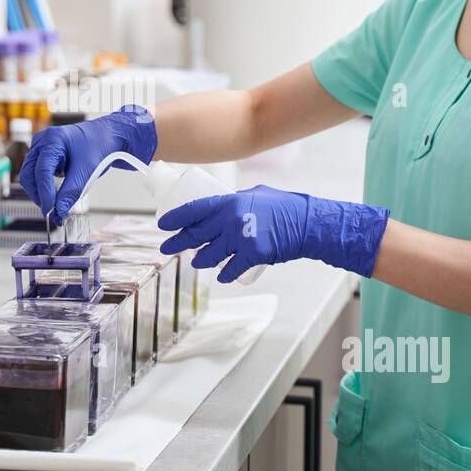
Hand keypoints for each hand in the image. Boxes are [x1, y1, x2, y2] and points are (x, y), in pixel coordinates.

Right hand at [19, 105, 157, 225]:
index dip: (45, 194)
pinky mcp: (44, 156)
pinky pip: (37, 175)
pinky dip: (44, 187)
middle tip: (53, 214)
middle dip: (39, 195)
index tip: (51, 212)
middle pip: (29, 174)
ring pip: (31, 176)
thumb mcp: (87, 170)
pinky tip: (56, 195)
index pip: (42, 171)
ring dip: (40, 193)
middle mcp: (42, 142)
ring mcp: (41, 148)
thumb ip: (71, 192)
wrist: (107, 137)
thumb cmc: (99, 146)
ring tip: (56, 207)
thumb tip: (59, 212)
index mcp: (52, 139)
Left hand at [157, 184, 390, 281]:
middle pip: (195, 236)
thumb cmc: (284, 206)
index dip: (176, 218)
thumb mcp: (255, 194)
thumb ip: (236, 200)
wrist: (307, 223)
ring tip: (197, 260)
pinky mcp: (252, 256)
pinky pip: (230, 270)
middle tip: (166, 247)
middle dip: (177, 242)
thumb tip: (221, 206)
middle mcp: (230, 220)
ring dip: (200, 260)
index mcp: (229, 202)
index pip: (194, 210)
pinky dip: (225, 275)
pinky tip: (222, 276)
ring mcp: (240, 240)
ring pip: (209, 256)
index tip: (163, 225)